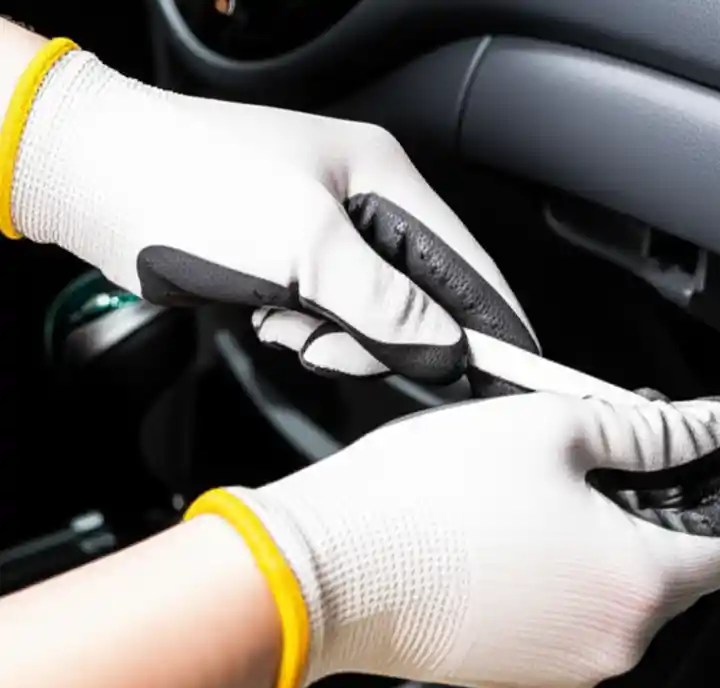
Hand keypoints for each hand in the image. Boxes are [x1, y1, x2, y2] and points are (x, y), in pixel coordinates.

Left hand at [11, 48, 536, 388]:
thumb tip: (445, 345)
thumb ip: (383, 300)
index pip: (466, 264)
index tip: (517, 372)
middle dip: (382, 336)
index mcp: (385, 179)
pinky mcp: (293, 262)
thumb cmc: (193, 184)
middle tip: (333, 344)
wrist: (97, 178)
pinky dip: (304, 332)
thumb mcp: (303, 245)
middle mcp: (364, 205)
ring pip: (372, 319)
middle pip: (421, 300)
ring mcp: (327, 235)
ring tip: (284, 319)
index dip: (491, 321)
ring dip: (333, 337)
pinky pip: (329, 319)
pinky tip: (267, 313)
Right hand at [194, 391, 719, 687]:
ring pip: (630, 587)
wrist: (330, 570)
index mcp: (641, 581)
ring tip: (549, 484)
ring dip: (613, 533)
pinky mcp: (529, 667)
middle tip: (610, 448)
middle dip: (663, 501)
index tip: (704, 453)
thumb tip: (710, 426)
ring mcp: (572, 662)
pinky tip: (520, 527)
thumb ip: (653, 428)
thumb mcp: (558, 426)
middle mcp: (618, 639)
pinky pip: (582, 612)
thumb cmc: (428, 502)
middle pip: (687, 565)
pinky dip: (572, 569)